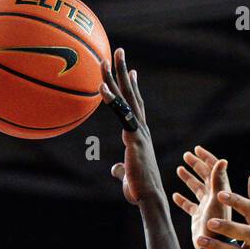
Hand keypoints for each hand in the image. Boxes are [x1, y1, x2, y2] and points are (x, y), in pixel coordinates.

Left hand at [100, 48, 162, 205]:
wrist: (149, 198)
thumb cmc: (139, 189)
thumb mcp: (127, 175)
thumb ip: (120, 169)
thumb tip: (115, 169)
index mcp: (139, 134)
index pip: (136, 106)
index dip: (132, 88)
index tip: (131, 71)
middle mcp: (141, 129)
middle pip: (131, 94)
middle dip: (124, 71)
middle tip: (119, 51)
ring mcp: (138, 132)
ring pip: (125, 99)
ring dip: (115, 77)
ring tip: (105, 59)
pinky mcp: (133, 138)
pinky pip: (120, 115)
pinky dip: (111, 100)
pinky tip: (101, 88)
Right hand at [173, 145, 231, 247]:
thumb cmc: (217, 225)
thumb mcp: (218, 201)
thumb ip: (218, 181)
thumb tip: (221, 160)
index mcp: (221, 191)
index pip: (213, 170)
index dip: (206, 158)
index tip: (196, 149)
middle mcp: (214, 198)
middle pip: (204, 177)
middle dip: (196, 165)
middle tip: (186, 155)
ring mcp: (205, 208)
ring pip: (195, 189)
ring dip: (188, 179)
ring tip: (179, 169)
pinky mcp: (197, 218)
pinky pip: (189, 206)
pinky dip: (182, 200)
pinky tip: (175, 195)